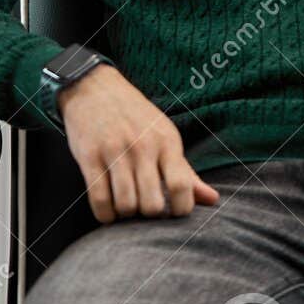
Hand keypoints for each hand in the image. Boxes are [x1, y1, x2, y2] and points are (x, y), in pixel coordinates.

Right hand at [57, 64, 220, 222]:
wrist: (95, 88)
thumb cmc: (135, 118)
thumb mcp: (165, 136)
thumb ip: (186, 172)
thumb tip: (213, 199)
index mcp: (167, 141)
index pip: (182, 185)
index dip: (181, 209)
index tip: (173, 212)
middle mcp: (143, 146)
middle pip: (152, 205)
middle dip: (149, 215)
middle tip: (144, 206)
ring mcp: (115, 151)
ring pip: (125, 206)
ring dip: (125, 214)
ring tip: (125, 206)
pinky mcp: (90, 157)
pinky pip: (99, 201)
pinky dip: (105, 214)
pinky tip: (108, 210)